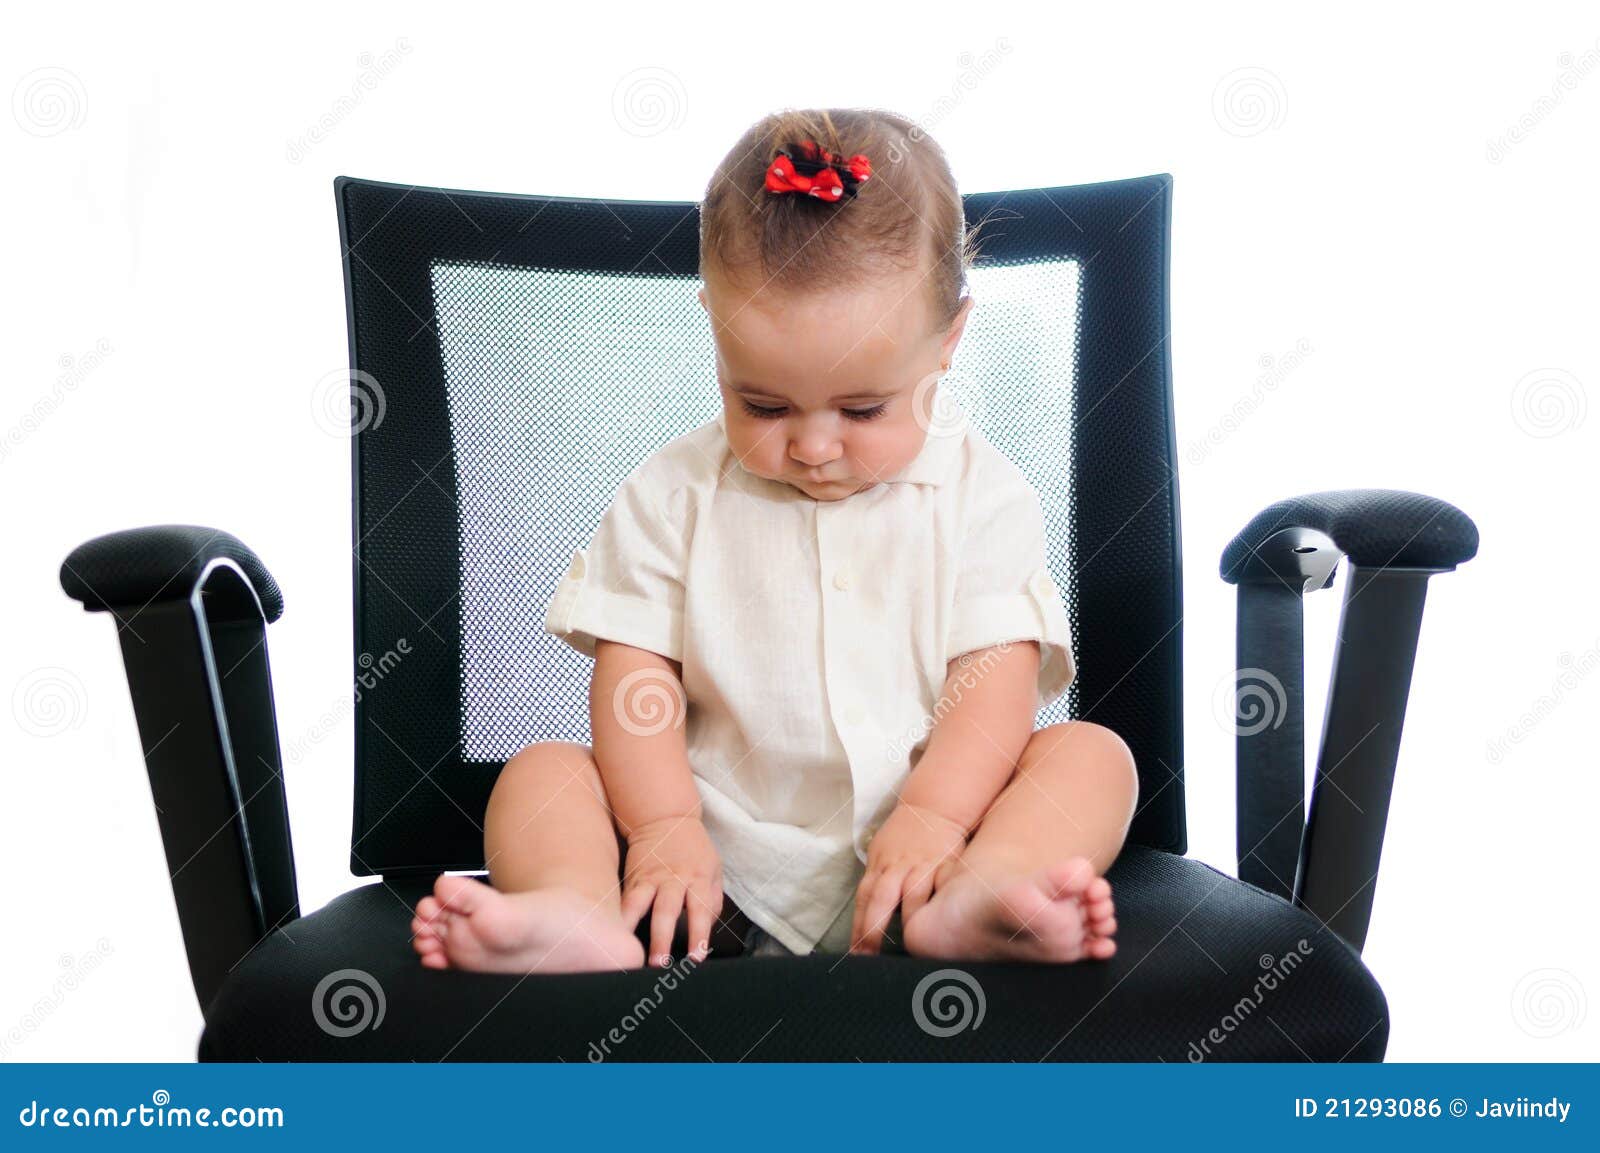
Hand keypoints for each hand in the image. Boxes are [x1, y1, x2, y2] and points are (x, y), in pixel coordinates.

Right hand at [619, 813, 722, 965]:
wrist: (664, 817)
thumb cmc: (693, 849)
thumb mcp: (714, 869)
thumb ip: (712, 899)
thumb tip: (706, 927)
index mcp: (697, 879)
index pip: (701, 910)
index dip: (699, 935)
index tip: (696, 958)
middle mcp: (673, 880)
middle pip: (666, 910)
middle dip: (662, 938)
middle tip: (658, 964)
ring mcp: (649, 878)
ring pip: (638, 904)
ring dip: (632, 928)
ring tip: (624, 948)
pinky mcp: (632, 878)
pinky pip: (623, 900)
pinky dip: (618, 917)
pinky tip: (608, 933)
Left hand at [850, 802, 969, 953]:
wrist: (934, 807)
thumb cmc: (904, 836)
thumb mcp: (881, 854)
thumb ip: (877, 884)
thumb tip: (868, 919)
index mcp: (879, 867)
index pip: (863, 901)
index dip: (858, 929)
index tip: (855, 956)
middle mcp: (897, 867)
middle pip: (881, 899)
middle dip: (873, 929)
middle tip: (869, 956)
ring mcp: (923, 866)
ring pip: (913, 894)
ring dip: (910, 919)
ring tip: (910, 946)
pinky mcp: (947, 864)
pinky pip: (943, 885)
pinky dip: (942, 902)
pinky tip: (943, 922)